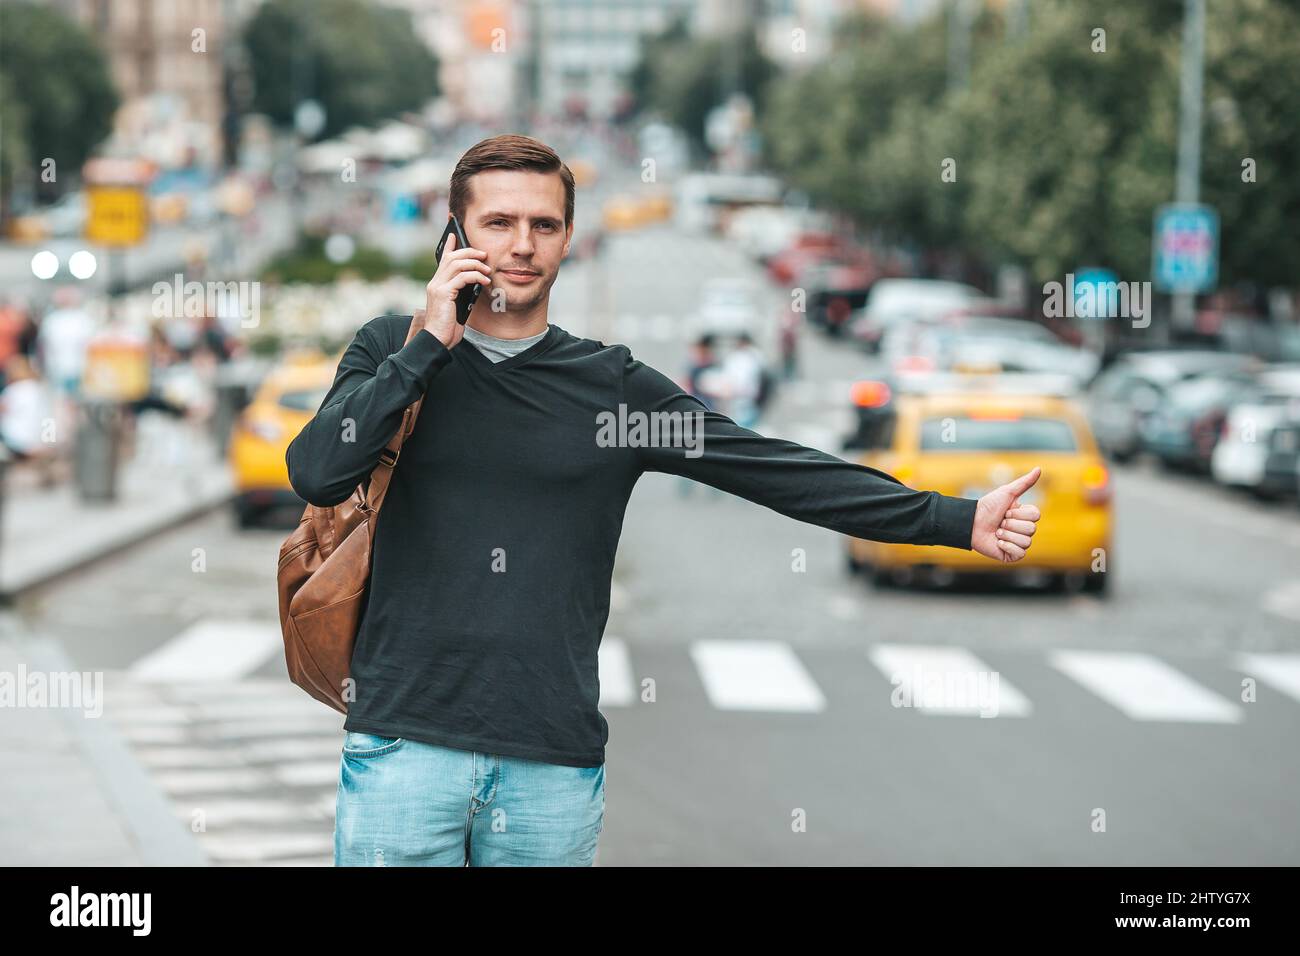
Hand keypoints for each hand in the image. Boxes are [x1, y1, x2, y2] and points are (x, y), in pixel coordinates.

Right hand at [418, 230, 490, 348]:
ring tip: (487, 271)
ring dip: (475, 264)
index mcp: (437, 284)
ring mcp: (437, 286)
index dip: (449, 245)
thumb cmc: (447, 326)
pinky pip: (462, 277)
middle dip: (470, 253)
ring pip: (457, 264)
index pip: (442, 259)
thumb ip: (461, 292)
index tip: (454, 234)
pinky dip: (476, 276)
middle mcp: (435, 282)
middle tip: (484, 256)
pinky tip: (485, 282)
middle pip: (452, 257)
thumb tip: (475, 282)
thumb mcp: (456, 305)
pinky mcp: (443, 293)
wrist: (437, 339)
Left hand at [971, 467, 1041, 562]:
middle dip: (1011, 524)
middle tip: (999, 522)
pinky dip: (1007, 546)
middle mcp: (1024, 530)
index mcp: (1026, 516)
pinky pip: (1020, 553)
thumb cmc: (988, 507)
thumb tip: (1039, 468)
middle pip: (1032, 529)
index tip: (1006, 511)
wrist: (971, 523)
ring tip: (997, 532)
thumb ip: (1024, 483)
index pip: (1036, 516)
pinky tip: (998, 542)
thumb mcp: (1007, 492)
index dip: (1019, 514)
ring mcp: (1019, 543)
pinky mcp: (1012, 555)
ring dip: (1007, 535)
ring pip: (1026, 541)